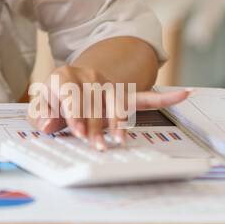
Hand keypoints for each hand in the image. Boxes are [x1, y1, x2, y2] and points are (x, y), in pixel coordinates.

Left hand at [27, 64, 192, 149]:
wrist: (68, 85)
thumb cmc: (54, 101)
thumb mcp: (40, 107)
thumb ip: (40, 116)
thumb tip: (51, 123)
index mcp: (63, 77)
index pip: (71, 95)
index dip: (75, 113)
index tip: (78, 132)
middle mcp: (87, 77)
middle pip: (94, 104)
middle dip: (95, 127)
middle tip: (97, 146)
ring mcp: (107, 87)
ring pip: (117, 104)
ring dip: (118, 122)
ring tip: (119, 139)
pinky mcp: (123, 96)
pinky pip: (145, 98)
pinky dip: (165, 97)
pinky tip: (185, 94)